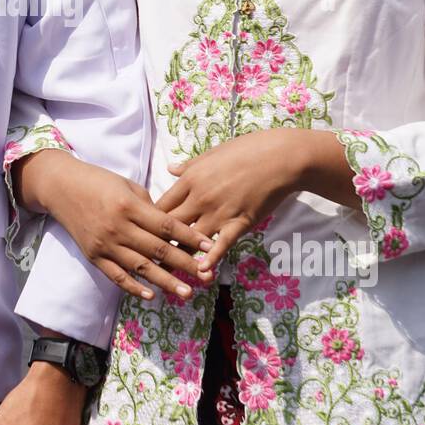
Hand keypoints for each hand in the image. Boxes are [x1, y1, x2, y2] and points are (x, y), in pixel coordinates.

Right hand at [13, 150, 213, 299]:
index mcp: (129, 206)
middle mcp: (118, 227)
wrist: (61, 188)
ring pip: (140, 268)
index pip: (166, 226)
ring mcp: (105, 244)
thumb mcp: (127, 186)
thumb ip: (149, 206)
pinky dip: (133, 287)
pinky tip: (151, 295)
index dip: (190, 237)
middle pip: (157, 250)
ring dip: (165, 282)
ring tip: (186, 292)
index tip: (209, 246)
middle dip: (184, 263)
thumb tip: (170, 226)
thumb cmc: (98, 181)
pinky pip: (116, 276)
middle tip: (206, 275)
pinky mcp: (94, 256)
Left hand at [157, 129, 349, 269]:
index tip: (144, 232)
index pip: (161, 205)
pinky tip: (201, 272)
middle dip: (157, 242)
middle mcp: (199, 198)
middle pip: (170, 225)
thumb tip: (169, 169)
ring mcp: (218, 212)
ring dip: (179, 256)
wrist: (281, 157)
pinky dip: (210, 259)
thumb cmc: (247, 149)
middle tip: (147, 259)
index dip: (150, 220)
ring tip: (166, 275)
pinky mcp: (239, 223)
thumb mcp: (212, 153)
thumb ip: (189, 166)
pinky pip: (220, 245)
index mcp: (190, 179)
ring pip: (191, 239)